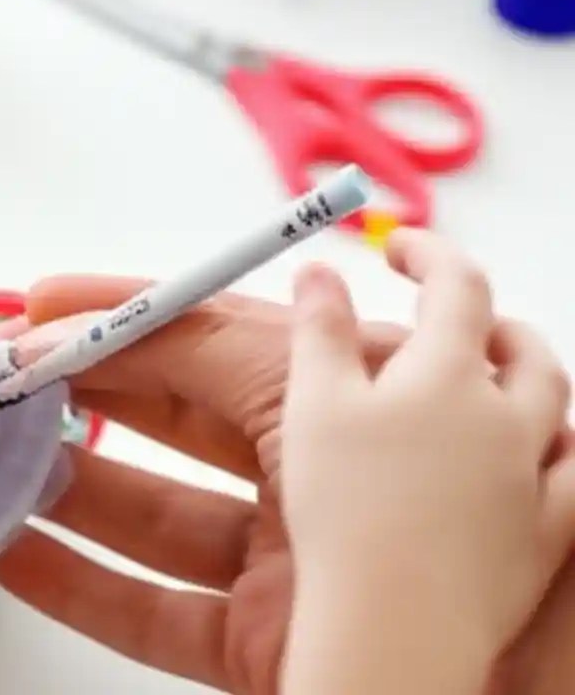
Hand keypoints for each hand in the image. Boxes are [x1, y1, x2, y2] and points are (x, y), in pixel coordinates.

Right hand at [0, 265, 403, 693]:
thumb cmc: (449, 550)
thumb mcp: (348, 418)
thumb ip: (286, 352)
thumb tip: (297, 272)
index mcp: (358, 414)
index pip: (224, 340)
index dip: (132, 316)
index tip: (46, 305)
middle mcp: (319, 484)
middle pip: (181, 422)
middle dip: (88, 391)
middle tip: (0, 377)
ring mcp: (285, 571)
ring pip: (158, 516)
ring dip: (68, 484)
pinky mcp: (259, 650)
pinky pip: (156, 616)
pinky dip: (78, 587)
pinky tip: (7, 556)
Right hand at [280, 231, 574, 692]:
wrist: (398, 619)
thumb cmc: (352, 512)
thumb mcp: (315, 405)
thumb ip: (320, 330)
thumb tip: (320, 273)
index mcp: (447, 373)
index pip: (454, 285)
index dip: (427, 253)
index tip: (398, 245)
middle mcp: (505, 416)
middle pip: (516, 344)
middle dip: (482, 318)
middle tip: (446, 313)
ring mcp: (531, 477)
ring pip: (553, 405)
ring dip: (524, 375)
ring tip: (495, 374)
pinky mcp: (542, 536)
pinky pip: (570, 481)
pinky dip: (557, 456)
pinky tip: (538, 459)